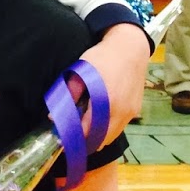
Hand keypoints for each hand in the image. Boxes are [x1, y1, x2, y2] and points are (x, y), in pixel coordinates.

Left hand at [74, 21, 150, 141]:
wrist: (130, 49)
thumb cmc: (103, 57)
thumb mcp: (82, 71)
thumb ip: (70, 94)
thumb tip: (54, 115)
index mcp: (106, 102)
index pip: (88, 131)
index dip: (74, 137)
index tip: (63, 137)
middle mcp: (121, 111)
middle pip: (101, 139)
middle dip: (85, 141)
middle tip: (72, 138)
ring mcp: (130, 113)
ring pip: (112, 136)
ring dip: (98, 137)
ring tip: (84, 131)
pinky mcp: (135, 111)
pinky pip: (120, 128)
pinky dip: (108, 130)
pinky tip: (98, 121)